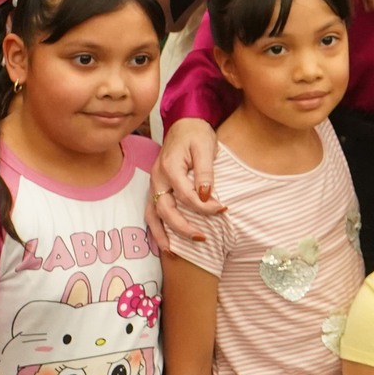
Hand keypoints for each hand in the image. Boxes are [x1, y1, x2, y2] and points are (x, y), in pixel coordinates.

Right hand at [148, 118, 224, 244]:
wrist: (184, 123)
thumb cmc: (196, 134)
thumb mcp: (205, 147)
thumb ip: (205, 172)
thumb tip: (205, 195)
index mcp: (170, 167)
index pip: (186, 195)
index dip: (204, 206)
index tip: (222, 209)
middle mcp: (157, 177)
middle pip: (165, 209)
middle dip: (182, 227)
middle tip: (202, 238)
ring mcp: (154, 183)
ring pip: (152, 213)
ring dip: (161, 233)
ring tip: (172, 251)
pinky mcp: (156, 187)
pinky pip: (151, 210)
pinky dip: (155, 227)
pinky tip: (164, 240)